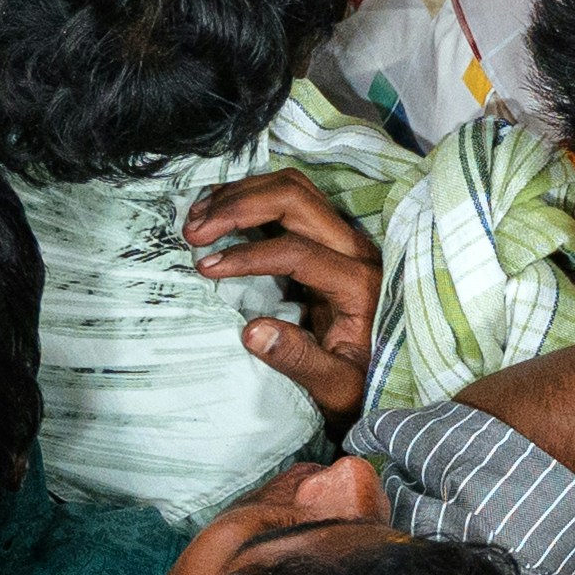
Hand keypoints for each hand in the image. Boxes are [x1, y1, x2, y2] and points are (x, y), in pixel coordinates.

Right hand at [186, 176, 377, 421]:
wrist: (380, 373)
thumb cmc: (357, 382)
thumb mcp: (335, 386)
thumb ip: (299, 361)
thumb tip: (252, 332)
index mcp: (359, 285)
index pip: (298, 251)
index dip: (248, 255)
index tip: (206, 268)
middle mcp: (356, 250)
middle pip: (296, 198)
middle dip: (239, 207)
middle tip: (194, 231)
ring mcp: (343, 237)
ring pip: (292, 188)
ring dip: (241, 195)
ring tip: (198, 219)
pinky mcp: (329, 235)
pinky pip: (290, 197)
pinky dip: (250, 196)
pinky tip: (217, 212)